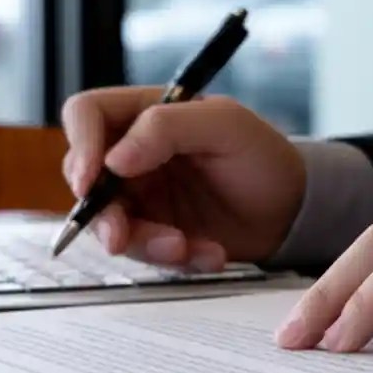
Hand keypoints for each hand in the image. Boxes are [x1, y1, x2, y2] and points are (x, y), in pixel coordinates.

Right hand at [60, 87, 305, 268]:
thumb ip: (167, 128)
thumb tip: (114, 159)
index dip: (79, 144)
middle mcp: (131, 153)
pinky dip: (172, 259)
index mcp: (142, 112)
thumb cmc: (263, 157)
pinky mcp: (152, 231)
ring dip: (143, 243)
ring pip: (109, 223)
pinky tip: (208, 254)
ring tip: (187, 248)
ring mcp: (139, 195)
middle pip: (83, 178)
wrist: (293, 212)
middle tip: (121, 238)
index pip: (86, 114)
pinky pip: (142, 252)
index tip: (89, 180)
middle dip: (103, 214)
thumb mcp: (225, 127)